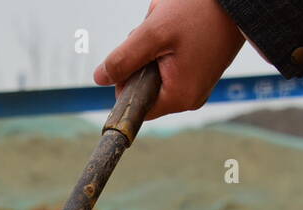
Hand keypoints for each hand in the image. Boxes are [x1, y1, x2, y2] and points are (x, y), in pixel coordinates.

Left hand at [94, 0, 245, 120]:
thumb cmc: (199, 12)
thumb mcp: (153, 34)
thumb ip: (123, 59)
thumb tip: (100, 78)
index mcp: (180, 97)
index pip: (135, 105)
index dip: (126, 80)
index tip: (135, 52)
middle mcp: (190, 97)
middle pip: (145, 88)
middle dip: (142, 59)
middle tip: (156, 34)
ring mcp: (198, 84)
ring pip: (156, 73)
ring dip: (154, 49)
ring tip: (171, 28)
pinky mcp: (202, 71)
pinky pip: (172, 64)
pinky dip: (167, 46)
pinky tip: (179, 30)